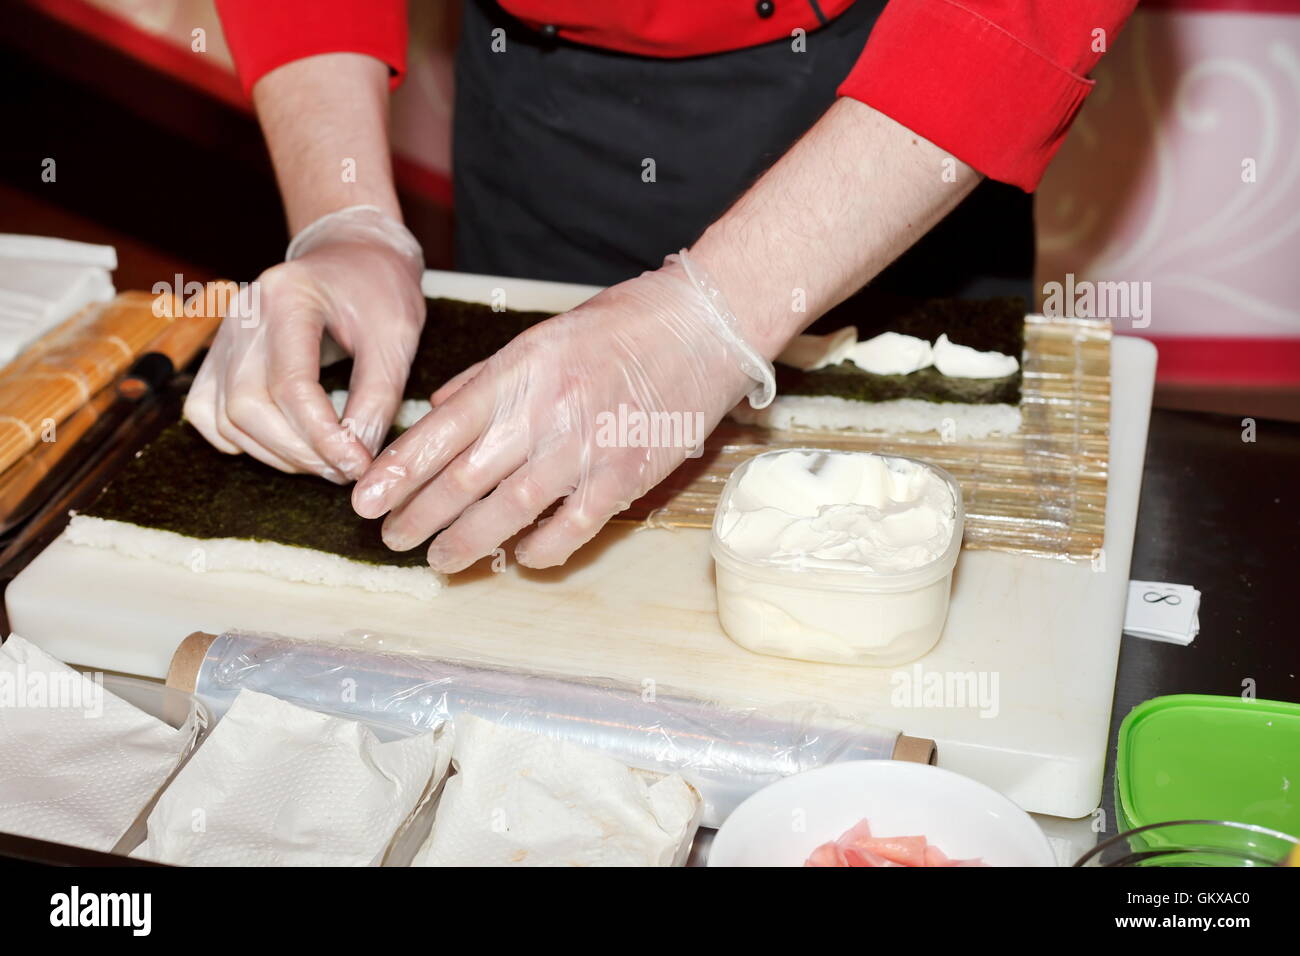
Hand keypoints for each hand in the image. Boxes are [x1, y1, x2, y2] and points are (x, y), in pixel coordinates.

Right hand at [185, 205, 425, 481]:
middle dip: (299, 452)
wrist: (353, 255)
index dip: (324, 437)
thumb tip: (357, 457)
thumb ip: (378, 396)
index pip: (291, 385)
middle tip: (345, 469)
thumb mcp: (396, 336)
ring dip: (276, 453)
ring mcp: (223, 334)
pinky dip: (242, 441)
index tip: (358, 465)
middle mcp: (242, 313)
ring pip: (226, 417)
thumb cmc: (379, 289)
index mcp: (287, 297)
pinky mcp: (217, 354)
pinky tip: (286, 444)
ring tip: (326, 460)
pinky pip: (207, 413)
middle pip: (249, 406)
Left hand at [351, 251, 775, 570]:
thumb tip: (439, 412)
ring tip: (440, 560)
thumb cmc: (620, 327)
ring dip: (468, 541)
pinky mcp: (627, 476)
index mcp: (518, 373)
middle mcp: (545, 412)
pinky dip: (543, 549)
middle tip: (392, 539)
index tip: (366, 500)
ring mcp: (586, 447)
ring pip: (511, 509)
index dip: (398, 471)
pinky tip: (521, 557)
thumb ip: (487, 379)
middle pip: (465, 478)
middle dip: (420, 515)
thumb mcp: (541, 337)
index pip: (440, 431)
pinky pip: (575, 526)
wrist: (702, 326)